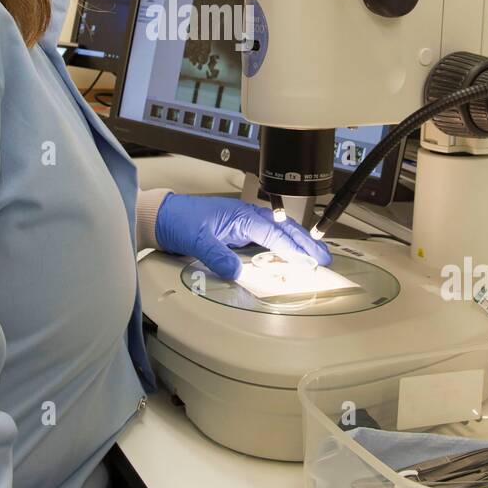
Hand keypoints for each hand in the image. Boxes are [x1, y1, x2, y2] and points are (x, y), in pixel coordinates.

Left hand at [154, 193, 330, 281]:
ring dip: (297, 242)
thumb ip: (218, 256)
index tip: (309, 262)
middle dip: (306, 243)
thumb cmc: (179, 220)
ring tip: (314, 254)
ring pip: (278, 231)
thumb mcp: (198, 241)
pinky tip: (286, 253)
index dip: (293, 249)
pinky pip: (266, 236)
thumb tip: (237, 271)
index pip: (274, 235)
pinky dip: (282, 244)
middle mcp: (246, 217)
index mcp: (241, 216)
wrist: (163, 216)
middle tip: (324, 258)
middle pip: (283, 230)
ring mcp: (243, 223)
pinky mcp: (237, 230)